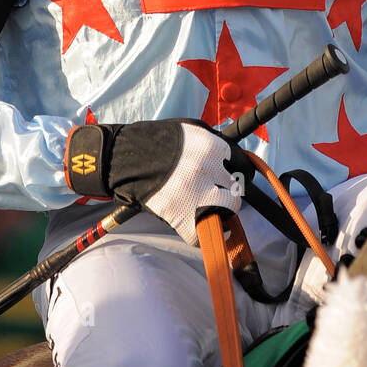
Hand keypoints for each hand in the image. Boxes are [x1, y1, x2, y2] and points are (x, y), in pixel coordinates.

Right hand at [64, 119, 252, 247]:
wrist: (123, 158)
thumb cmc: (155, 142)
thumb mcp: (190, 131)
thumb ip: (213, 143)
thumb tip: (230, 159)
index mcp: (213, 147)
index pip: (243, 165)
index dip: (237, 173)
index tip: (230, 178)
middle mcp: (210, 170)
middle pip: (237, 190)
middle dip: (229, 192)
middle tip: (217, 194)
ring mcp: (197, 195)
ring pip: (228, 211)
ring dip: (221, 212)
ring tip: (208, 209)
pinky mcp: (182, 217)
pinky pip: (202, 236)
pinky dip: (199, 236)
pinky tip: (195, 227)